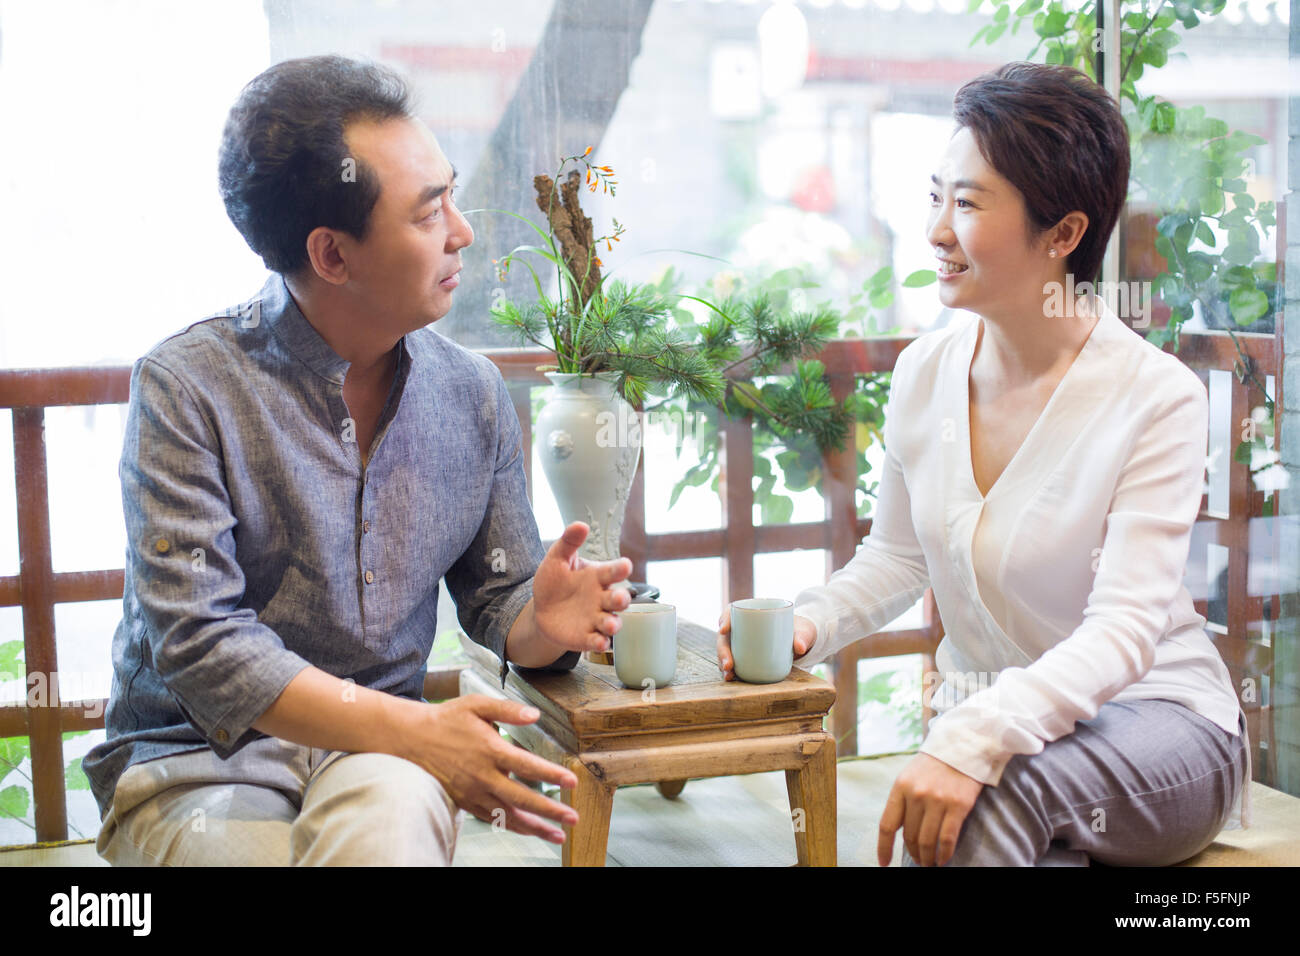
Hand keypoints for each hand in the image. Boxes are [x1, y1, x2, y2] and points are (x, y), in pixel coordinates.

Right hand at [406, 694, 579, 843]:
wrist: (412, 739)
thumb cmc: (447, 719)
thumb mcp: (477, 704)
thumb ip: (508, 709)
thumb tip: (535, 714)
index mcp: (490, 750)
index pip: (527, 766)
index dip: (551, 775)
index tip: (572, 782)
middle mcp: (482, 776)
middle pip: (522, 799)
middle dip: (550, 811)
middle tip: (573, 818)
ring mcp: (472, 792)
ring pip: (508, 816)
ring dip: (534, 828)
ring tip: (557, 836)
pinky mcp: (464, 802)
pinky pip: (492, 819)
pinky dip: (512, 826)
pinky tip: (529, 829)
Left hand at [533, 522, 632, 653]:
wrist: (542, 609)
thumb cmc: (555, 581)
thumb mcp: (557, 558)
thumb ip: (568, 542)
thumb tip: (580, 525)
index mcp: (597, 577)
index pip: (613, 572)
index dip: (620, 569)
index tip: (625, 566)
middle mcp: (601, 599)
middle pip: (617, 599)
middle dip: (621, 600)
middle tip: (620, 598)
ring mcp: (595, 619)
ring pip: (611, 623)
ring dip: (613, 625)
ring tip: (610, 625)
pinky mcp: (586, 637)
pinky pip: (597, 641)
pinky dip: (600, 643)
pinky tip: (600, 643)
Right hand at [715, 607, 816, 681]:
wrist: (803, 642)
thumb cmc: (801, 630)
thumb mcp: (804, 630)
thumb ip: (803, 636)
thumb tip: (799, 648)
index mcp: (753, 613)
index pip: (732, 611)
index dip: (724, 619)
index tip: (724, 629)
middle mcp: (743, 627)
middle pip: (725, 636)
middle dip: (723, 650)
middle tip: (729, 664)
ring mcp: (743, 642)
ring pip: (726, 651)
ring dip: (723, 663)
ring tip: (729, 675)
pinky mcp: (746, 656)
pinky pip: (733, 662)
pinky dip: (730, 670)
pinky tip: (730, 678)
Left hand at [877, 752, 984, 865]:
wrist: (962, 746)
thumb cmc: (934, 765)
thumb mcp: (910, 777)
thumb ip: (903, 801)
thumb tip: (899, 832)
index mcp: (900, 787)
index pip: (887, 825)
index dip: (884, 848)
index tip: (884, 863)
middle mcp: (916, 795)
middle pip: (909, 836)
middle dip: (913, 853)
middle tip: (917, 861)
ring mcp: (937, 801)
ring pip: (927, 841)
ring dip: (927, 858)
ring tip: (929, 863)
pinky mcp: (957, 806)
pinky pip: (947, 838)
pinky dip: (944, 853)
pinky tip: (944, 859)